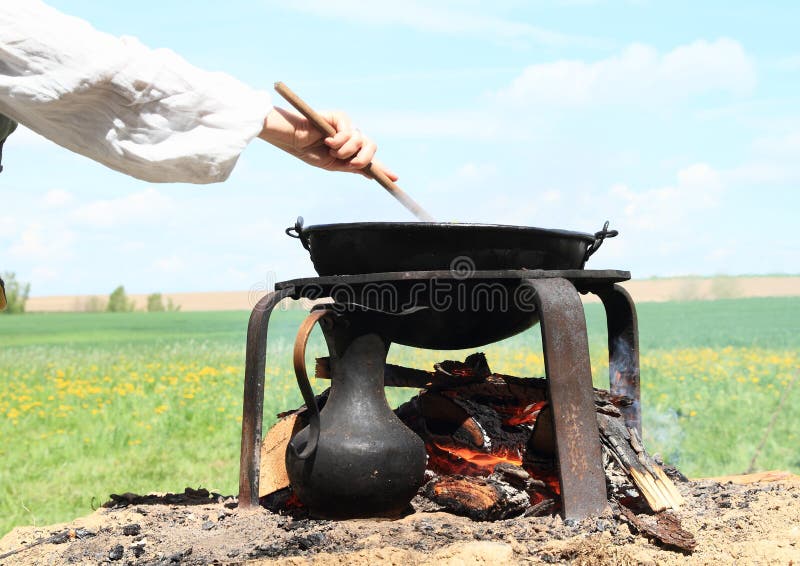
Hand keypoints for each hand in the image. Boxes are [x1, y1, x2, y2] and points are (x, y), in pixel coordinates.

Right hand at [259, 107, 397, 180]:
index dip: (383, 168)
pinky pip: (350, 132)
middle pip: (371, 146)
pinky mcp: (341, 117)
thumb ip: (353, 167)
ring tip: (331, 149)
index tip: (396, 179)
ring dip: (346, 150)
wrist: (294, 141)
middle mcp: (351, 138)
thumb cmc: (310, 151)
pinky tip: (328, 141)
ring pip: (361, 141)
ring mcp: (347, 127)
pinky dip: (339, 141)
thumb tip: (371, 175)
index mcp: (351, 150)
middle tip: (351, 163)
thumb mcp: (335, 164)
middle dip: (364, 158)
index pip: (370, 157)